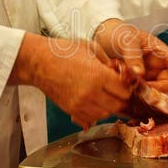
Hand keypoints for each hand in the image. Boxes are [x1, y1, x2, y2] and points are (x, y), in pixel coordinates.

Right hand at [9, 33, 132, 129]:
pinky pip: (91, 119)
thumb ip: (108, 63)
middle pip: (118, 106)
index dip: (128, 87)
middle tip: (117, 90)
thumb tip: (119, 74)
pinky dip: (96, 112)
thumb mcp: (91, 48)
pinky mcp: (71, 110)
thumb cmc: (63, 52)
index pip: (125, 91)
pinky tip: (93, 101)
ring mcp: (80, 104)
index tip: (125, 83)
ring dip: (109, 106)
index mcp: (98, 76)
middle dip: (121, 99)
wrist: (39, 62)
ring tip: (104, 94)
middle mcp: (91, 93)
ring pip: (106, 114)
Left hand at [94, 19, 167, 93]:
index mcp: (162, 52)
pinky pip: (143, 92)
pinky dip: (136, 94)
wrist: (103, 35)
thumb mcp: (126, 41)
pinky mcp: (138, 81)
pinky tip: (124, 90)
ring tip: (130, 90)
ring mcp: (148, 74)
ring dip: (146, 94)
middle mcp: (158, 65)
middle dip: (159, 92)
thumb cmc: (118, 32)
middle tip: (141, 93)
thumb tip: (139, 74)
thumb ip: (133, 57)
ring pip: (156, 91)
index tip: (161, 88)